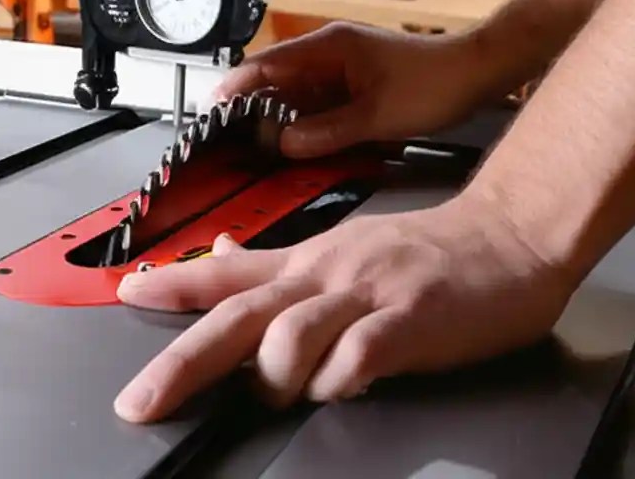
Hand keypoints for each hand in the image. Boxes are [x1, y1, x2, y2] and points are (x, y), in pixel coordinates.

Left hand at [112, 196, 575, 422]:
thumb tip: (226, 265)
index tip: (126, 293)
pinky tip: (343, 386)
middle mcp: (325, 274)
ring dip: (274, 375)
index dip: (173, 284)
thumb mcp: (342, 249)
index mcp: (307, 261)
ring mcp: (366, 294)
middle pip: (237, 315)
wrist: (508, 234)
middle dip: (182, 363)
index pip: (226, 272)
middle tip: (143, 400)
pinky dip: (340, 378)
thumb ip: (282, 267)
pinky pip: (359, 353)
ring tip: (284, 392)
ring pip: (289, 335)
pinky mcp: (411, 318)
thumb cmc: (426, 253)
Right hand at [214, 23, 495, 157]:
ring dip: (277, 118)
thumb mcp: (375, 116)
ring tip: (256, 147)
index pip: (266, 64)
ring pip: (294, 94)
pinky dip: (302, 122)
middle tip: (229, 138)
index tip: (213, 109)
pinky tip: (295, 144)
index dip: (236, 87)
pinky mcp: (351, 85)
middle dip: (251, 108)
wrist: (475, 74)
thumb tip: (282, 143)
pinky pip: (315, 103)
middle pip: (275, 80)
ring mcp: (339, 69)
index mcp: (327, 48)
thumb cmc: (432, 84)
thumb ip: (325, 132)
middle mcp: (327, 53)